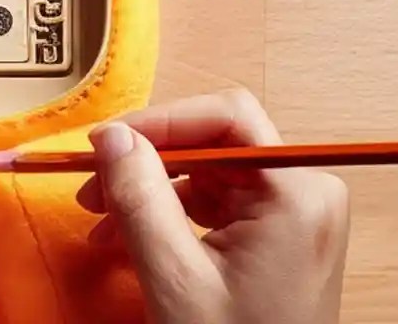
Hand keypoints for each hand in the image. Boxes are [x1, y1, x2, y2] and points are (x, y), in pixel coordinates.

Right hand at [81, 89, 349, 323]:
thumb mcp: (175, 277)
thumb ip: (141, 199)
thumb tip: (113, 137)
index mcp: (297, 194)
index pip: (227, 119)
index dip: (161, 121)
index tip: (106, 142)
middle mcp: (306, 194)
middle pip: (215, 145)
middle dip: (148, 163)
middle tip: (91, 186)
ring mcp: (295, 217)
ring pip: (209, 175)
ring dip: (150, 193)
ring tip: (100, 224)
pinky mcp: (279, 239)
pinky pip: (218, 206)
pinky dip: (170, 216)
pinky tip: (129, 239)